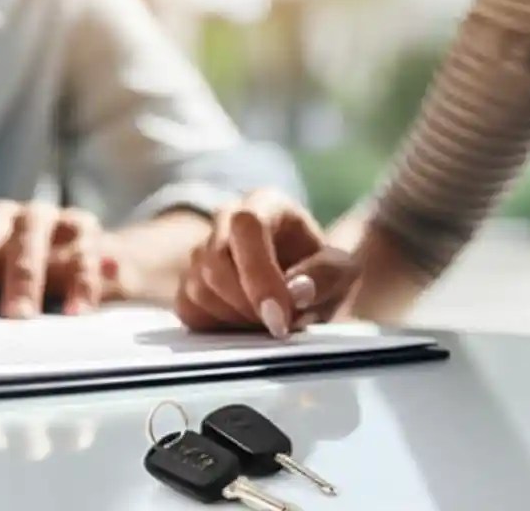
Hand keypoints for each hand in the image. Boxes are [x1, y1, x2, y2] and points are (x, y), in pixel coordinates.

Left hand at [0, 200, 112, 318]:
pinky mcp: (97, 238)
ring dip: (44, 277)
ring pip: (54, 241)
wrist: (87, 260)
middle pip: (16, 239)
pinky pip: (92, 255)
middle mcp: (29, 217)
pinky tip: (81, 308)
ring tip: (40, 315)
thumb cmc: (25, 267)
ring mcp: (65, 224)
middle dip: (12, 277)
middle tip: (10, 315)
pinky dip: (87, 283)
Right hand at [175, 189, 360, 337]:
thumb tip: (296, 291)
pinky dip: (215, 324)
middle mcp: (226, 218)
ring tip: (268, 320)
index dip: (258, 274)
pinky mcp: (188, 281)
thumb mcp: (342, 268)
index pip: (247, 227)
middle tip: (279, 325)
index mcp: (265, 203)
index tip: (279, 317)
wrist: (306, 279)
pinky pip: (187, 306)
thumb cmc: (323, 269)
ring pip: (198, 287)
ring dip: (235, 317)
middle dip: (247, 304)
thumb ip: (325, 275)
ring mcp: (202, 248)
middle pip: (215, 261)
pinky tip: (244, 324)